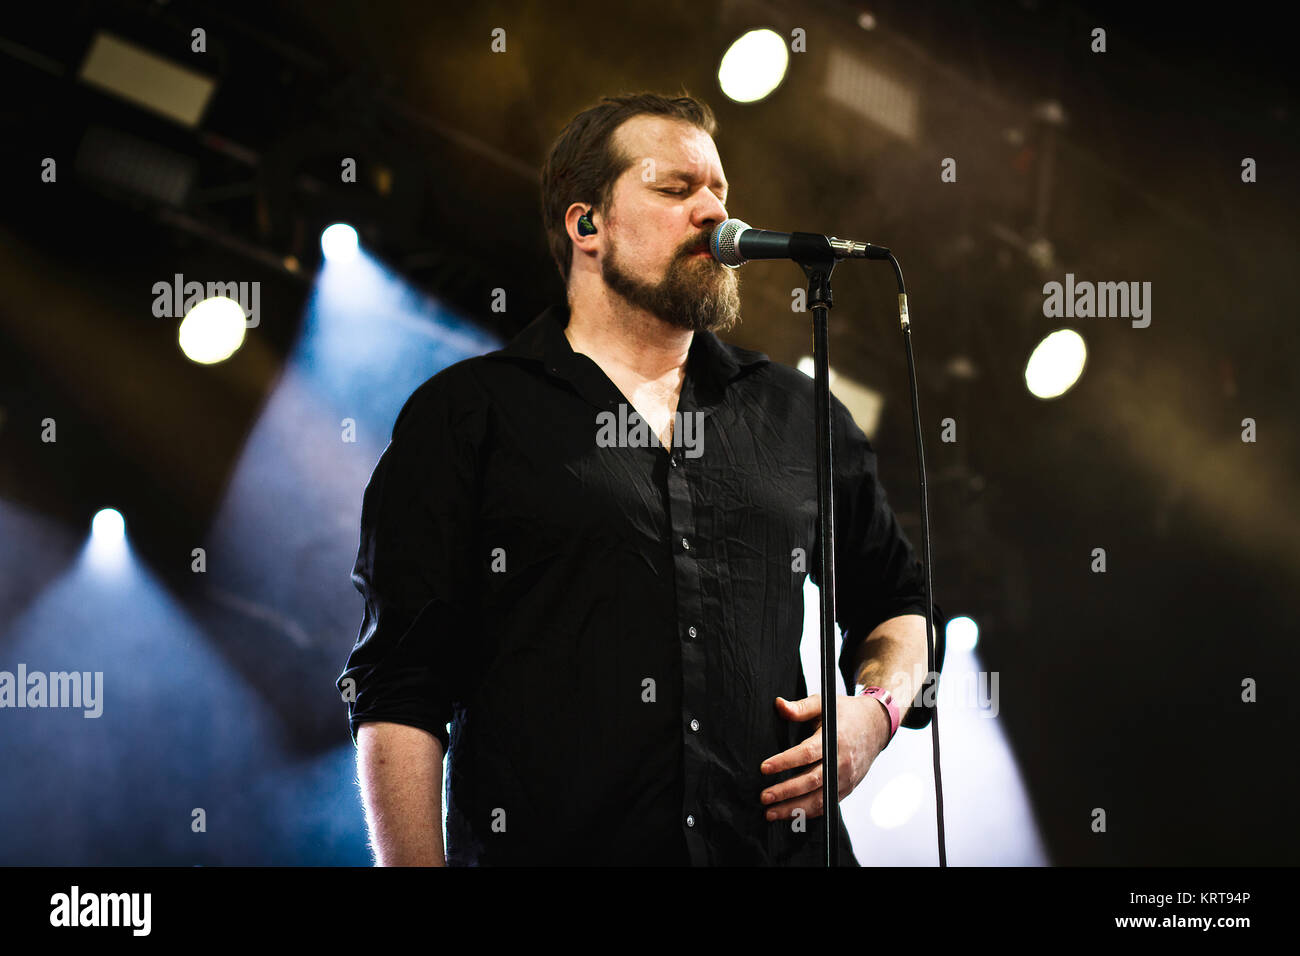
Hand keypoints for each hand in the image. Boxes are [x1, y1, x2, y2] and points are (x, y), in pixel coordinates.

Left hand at [759, 693, 888, 820]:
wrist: (876, 726)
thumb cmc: (846, 714)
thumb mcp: (823, 704)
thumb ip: (801, 708)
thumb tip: (779, 704)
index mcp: (834, 739)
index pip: (807, 754)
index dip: (784, 762)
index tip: (764, 768)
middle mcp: (841, 761)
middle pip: (812, 782)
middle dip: (786, 792)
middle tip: (764, 797)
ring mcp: (846, 778)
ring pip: (820, 800)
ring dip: (795, 809)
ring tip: (771, 813)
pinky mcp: (847, 788)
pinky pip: (827, 805)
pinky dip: (809, 813)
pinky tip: (790, 814)